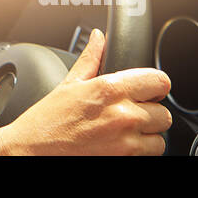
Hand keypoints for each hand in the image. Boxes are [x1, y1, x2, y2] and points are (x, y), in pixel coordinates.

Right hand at [0, 28, 172, 154]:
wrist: (34, 151)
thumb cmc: (49, 121)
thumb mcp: (69, 84)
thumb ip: (91, 58)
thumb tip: (99, 37)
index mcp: (110, 89)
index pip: (160, 82)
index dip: (155, 86)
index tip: (147, 91)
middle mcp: (123, 115)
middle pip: (163, 113)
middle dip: (150, 114)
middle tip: (129, 114)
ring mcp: (126, 142)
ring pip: (159, 138)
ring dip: (147, 136)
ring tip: (125, 133)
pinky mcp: (125, 160)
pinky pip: (150, 156)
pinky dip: (140, 152)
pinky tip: (121, 145)